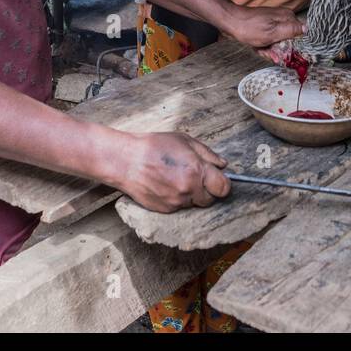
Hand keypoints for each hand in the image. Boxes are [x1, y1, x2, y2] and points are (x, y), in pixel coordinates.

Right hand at [114, 131, 230, 212]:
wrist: (126, 161)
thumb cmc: (154, 146)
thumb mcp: (184, 140)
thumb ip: (207, 154)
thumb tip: (222, 165)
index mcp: (196, 171)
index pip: (224, 188)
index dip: (223, 183)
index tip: (218, 179)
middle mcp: (188, 190)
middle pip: (211, 199)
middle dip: (207, 189)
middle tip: (195, 176)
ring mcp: (177, 202)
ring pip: (195, 203)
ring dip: (192, 194)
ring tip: (177, 178)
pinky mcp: (166, 210)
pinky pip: (180, 207)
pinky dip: (178, 198)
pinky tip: (167, 184)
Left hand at [220, 3, 304, 49]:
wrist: (230, 23)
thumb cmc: (250, 28)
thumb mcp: (273, 32)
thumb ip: (291, 31)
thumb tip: (308, 28)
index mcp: (287, 18)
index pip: (300, 34)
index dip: (293, 45)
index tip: (286, 52)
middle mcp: (282, 19)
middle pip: (289, 40)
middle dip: (278, 49)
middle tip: (269, 51)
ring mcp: (273, 24)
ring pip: (278, 43)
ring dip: (269, 49)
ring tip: (261, 48)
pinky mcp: (265, 29)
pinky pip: (269, 42)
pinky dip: (263, 47)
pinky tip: (257, 47)